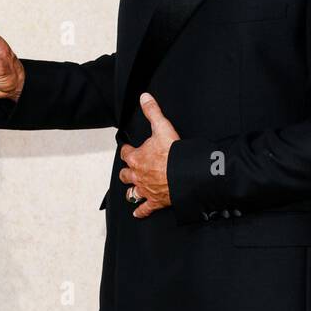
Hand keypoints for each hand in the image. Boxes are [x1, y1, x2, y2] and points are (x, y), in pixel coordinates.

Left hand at [119, 93, 180, 216]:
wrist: (184, 175)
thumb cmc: (173, 153)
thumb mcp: (162, 127)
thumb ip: (153, 112)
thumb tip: (144, 97)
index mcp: (137, 158)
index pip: (126, 153)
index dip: (127, 150)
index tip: (128, 149)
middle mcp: (138, 176)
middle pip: (126, 174)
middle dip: (127, 172)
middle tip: (130, 169)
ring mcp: (145, 190)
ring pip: (131, 193)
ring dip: (131, 191)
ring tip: (131, 190)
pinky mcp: (155, 201)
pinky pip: (144, 209)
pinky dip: (140, 211)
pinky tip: (137, 213)